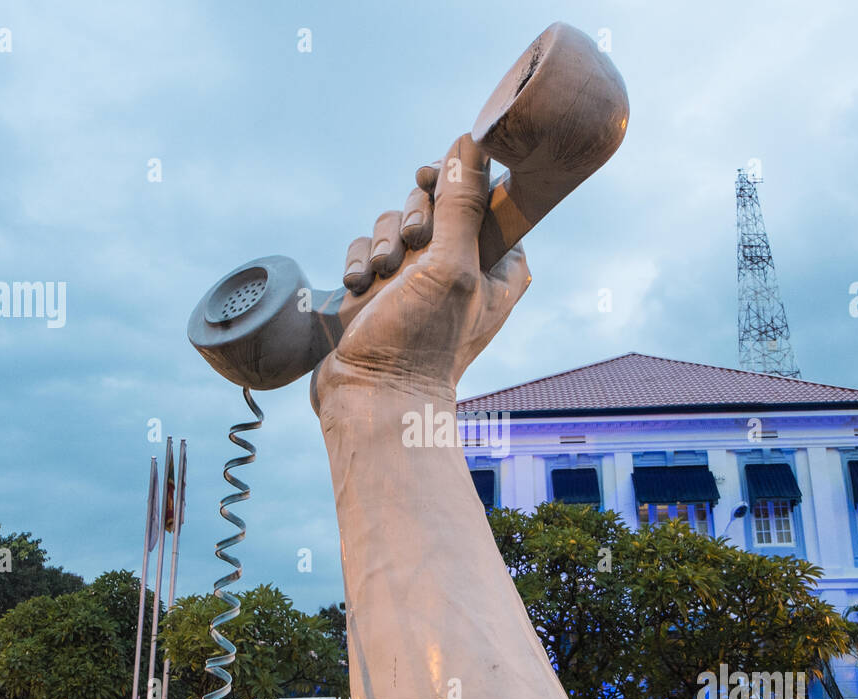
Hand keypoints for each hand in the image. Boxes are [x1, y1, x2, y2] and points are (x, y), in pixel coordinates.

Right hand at [312, 134, 530, 409]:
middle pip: (434, 200)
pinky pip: (367, 247)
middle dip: (412, 218)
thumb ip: (460, 202)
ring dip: (382, 244)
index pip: (486, 193)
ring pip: (395, 222)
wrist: (372, 398)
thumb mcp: (450, 265)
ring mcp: (420, 277)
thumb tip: (469, 141)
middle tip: (411, 245)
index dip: (456, 181)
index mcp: (500, 263)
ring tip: (379, 278)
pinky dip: (360, 262)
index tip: (432, 178)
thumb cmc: (422, 342)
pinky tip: (358, 287)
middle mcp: (463, 265)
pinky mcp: (382, 287)